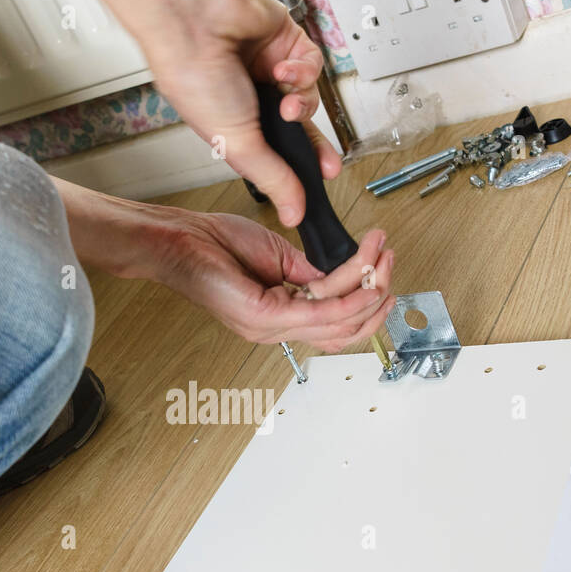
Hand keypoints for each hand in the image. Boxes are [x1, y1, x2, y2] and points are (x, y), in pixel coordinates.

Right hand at [88, 0, 338, 226]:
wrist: (193, 22)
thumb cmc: (194, 76)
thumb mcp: (238, 143)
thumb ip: (273, 178)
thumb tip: (293, 211)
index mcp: (234, 125)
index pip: (275, 153)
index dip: (295, 170)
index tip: (312, 188)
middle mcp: (252, 97)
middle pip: (300, 127)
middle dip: (314, 145)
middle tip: (328, 164)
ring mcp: (269, 68)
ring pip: (309, 94)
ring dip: (302, 101)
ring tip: (286, 104)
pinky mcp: (286, 40)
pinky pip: (311, 62)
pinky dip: (302, 70)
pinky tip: (283, 71)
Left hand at [151, 212, 394, 351]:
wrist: (181, 239)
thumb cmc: (216, 245)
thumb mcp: (279, 256)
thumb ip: (312, 274)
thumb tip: (344, 276)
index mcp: (281, 317)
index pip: (338, 323)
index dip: (368, 297)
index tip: (383, 262)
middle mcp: (278, 330)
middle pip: (346, 331)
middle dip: (377, 295)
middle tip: (389, 260)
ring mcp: (271, 328)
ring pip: (339, 322)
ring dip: (369, 287)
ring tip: (381, 256)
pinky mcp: (265, 317)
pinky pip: (321, 313)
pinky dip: (350, 296)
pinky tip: (364, 277)